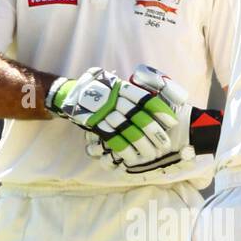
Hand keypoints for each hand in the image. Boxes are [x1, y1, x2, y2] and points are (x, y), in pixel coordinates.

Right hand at [48, 65, 184, 165]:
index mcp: (120, 87)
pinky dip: (124, 149)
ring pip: (127, 130)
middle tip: (166, 143)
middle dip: (154, 132)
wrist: (68, 94)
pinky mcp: (96, 126)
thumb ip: (130, 90)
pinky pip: (113, 139)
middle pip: (138, 117)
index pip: (144, 99)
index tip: (172, 121)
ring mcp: (103, 113)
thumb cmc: (97, 89)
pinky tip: (133, 157)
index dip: (159, 110)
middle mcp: (113, 100)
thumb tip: (155, 95)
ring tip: (153, 154)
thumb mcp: (113, 82)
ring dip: (142, 144)